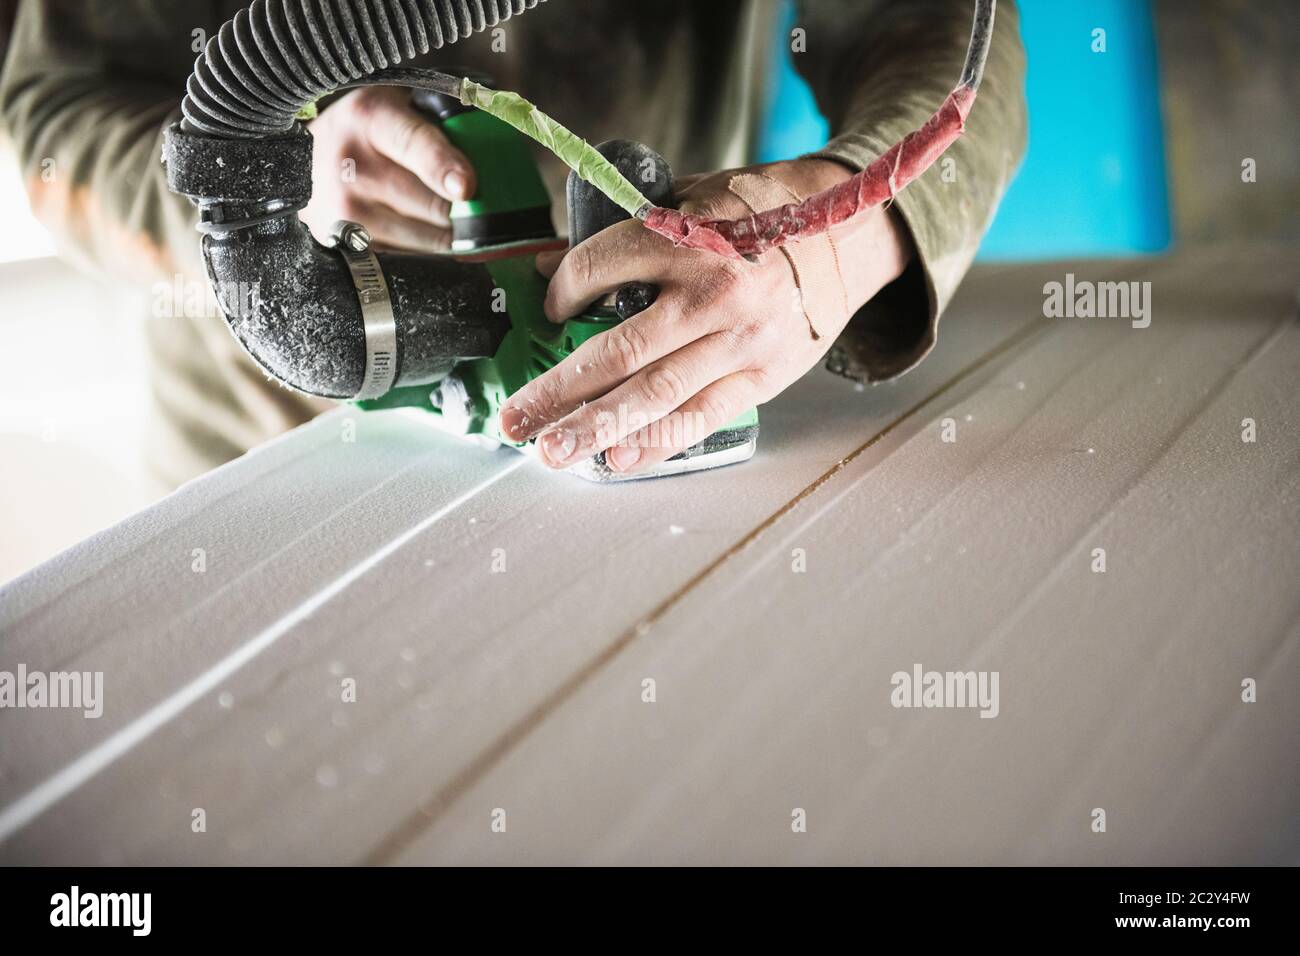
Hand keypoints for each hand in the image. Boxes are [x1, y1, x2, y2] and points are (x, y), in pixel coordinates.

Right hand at [300, 87, 474, 251]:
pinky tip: (427, 232)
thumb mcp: (399, 104)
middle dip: (468, 212)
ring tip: (456, 219)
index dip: (443, 168)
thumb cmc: (368, 130)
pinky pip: (409, 257)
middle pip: (432, 204)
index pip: (414, 145)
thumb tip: (497, 151)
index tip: (466, 187)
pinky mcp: (344, 242)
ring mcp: (344, 208)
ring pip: (427, 238)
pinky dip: (428, 249)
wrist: (301, 158)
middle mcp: (351, 164)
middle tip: (484, 208)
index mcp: (371, 117)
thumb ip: (444, 119)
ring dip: (452, 234)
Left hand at [497, 159, 912, 474]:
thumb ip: (628, 231)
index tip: (550, 307)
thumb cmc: (765, 213)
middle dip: (558, 391)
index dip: (563, 291)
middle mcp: (715, 294)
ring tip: (552, 452)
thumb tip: (549, 268)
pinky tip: (616, 460)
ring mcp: (741, 342)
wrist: (850, 236)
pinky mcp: (763, 376)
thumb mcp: (695, 197)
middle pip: (619, 351)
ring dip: (596, 428)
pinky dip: (656, 443)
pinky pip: (702, 417)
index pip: (602, 269)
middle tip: (515, 420)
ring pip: (656, 396)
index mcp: (692, 237)